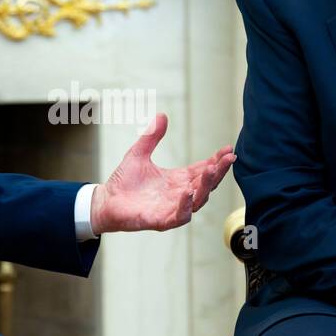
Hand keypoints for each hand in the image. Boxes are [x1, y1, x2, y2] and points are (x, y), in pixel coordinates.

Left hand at [89, 113, 234, 233]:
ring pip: (198, 200)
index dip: (216, 160)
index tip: (228, 149)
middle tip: (229, 157)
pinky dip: (186, 205)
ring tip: (212, 170)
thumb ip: (151, 136)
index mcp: (178, 180)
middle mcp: (179, 195)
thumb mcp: (139, 153)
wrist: (106, 201)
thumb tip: (162, 115)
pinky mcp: (161, 221)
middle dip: (218, 171)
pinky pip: (179, 216)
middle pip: (206, 184)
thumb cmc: (124, 181)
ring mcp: (172, 209)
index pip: (203, 170)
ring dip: (207, 186)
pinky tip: (188, 191)